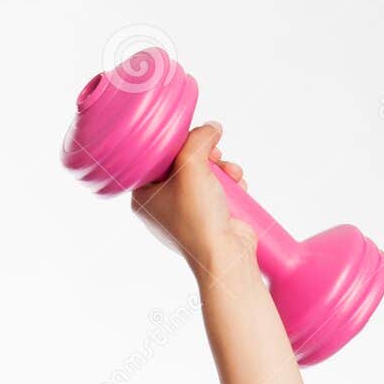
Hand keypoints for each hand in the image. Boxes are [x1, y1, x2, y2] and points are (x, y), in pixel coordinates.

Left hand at [131, 121, 255, 277]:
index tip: (194, 140)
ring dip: (223, 169)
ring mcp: (185, 213)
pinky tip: (238, 188)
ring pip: (204, 173)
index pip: (157, 156)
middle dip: (206, 156)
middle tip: (215, 156)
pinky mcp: (207, 218)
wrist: (225, 256)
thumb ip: (198, 138)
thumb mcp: (192, 165)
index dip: (178, 143)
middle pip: (183, 162)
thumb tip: (212, 128)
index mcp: (144, 196)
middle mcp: (161, 205)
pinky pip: (217, 189)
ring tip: (232, 175)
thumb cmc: (199, 217)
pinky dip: (230, 185)